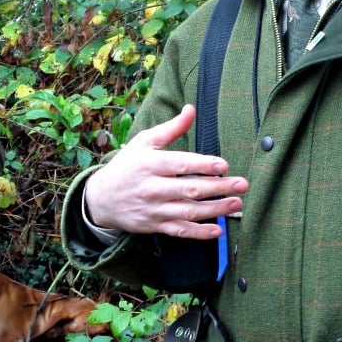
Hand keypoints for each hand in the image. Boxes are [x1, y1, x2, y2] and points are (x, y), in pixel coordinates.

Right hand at [84, 105, 248, 238]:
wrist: (100, 199)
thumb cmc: (127, 165)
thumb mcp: (144, 142)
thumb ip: (171, 128)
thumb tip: (191, 108)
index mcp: (150, 164)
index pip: (180, 164)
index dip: (202, 165)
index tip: (223, 165)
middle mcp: (153, 188)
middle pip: (189, 189)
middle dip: (218, 187)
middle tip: (242, 184)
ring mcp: (154, 209)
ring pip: (188, 212)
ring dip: (215, 209)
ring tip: (236, 203)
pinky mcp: (155, 226)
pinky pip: (179, 231)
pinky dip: (198, 233)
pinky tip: (217, 230)